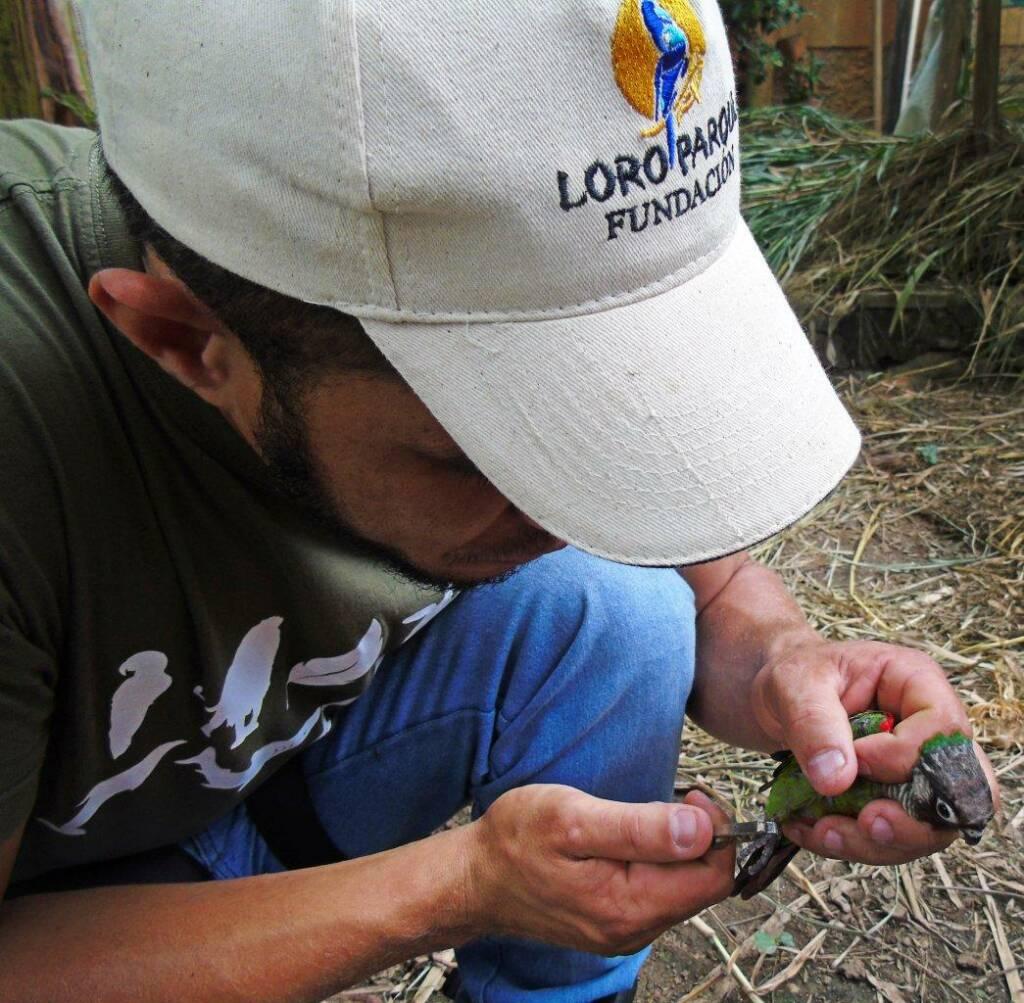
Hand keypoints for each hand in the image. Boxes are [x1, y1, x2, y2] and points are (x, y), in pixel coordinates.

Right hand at [465, 785, 733, 954]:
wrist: (475, 878)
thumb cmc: (515, 842)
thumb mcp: (573, 819)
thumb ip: (639, 828)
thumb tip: (701, 829)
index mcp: (629, 906)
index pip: (713, 878)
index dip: (716, 831)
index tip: (691, 794)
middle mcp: (634, 929)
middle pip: (702, 885)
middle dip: (700, 837)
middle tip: (675, 795)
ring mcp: (624, 930)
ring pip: (681, 889)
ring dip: (679, 848)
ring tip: (649, 813)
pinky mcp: (613, 922)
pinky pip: (658, 893)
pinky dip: (659, 861)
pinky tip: (634, 836)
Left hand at [751, 638, 999, 864]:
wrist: (776, 700)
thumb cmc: (794, 677)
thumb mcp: (795, 683)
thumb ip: (813, 722)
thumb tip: (837, 780)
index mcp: (917, 684)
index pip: (944, 730)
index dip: (904, 756)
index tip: (855, 761)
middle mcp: (930, 732)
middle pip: (958, 792)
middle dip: (914, 822)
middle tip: (866, 824)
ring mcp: (917, 772)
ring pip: (928, 828)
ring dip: (878, 843)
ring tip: (824, 833)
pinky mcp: (895, 803)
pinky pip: (892, 839)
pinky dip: (854, 845)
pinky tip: (812, 833)